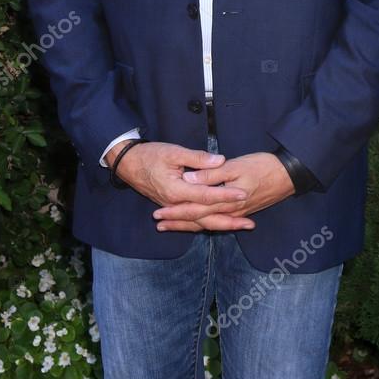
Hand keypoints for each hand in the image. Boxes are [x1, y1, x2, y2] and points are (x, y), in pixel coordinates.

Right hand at [107, 140, 253, 226]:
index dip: (226, 195)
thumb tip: (220, 160)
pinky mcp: (172, 207)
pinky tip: (219, 225)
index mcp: (176, 190)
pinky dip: (206, 224)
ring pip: (199, 222)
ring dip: (221, 225)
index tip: (244, 194)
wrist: (128, 164)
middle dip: (229, 220)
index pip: (207, 196)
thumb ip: (197, 158)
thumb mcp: (173, 152)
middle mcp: (176, 204)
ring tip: (241, 226)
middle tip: (250, 223)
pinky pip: (192, 221)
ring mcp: (173, 208)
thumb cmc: (150, 155)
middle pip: (206, 217)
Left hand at [152, 152, 295, 231]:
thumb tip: (189, 179)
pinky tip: (202, 225)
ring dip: (191, 225)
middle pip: (199, 219)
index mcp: (225, 199)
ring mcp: (238, 212)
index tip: (158, 214)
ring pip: (210, 222)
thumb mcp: (235, 166)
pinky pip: (221, 221)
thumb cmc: (262, 166)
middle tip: (159, 224)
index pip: (195, 209)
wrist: (290, 174)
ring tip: (173, 227)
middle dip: (178, 222)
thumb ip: (211, 175)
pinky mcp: (245, 210)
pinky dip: (208, 224)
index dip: (175, 212)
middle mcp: (230, 210)